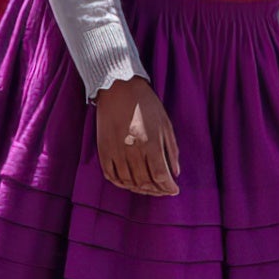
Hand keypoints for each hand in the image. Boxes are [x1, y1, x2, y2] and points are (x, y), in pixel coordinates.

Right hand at [94, 77, 180, 195]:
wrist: (118, 88)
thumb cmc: (145, 104)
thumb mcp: (165, 124)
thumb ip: (171, 150)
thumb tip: (175, 173)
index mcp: (151, 143)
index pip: (160, 176)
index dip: (168, 187)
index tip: (174, 189)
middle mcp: (132, 151)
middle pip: (145, 182)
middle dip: (157, 190)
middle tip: (163, 190)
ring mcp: (116, 152)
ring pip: (128, 182)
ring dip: (140, 189)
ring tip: (149, 188)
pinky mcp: (103, 150)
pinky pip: (111, 176)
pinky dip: (121, 184)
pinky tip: (130, 183)